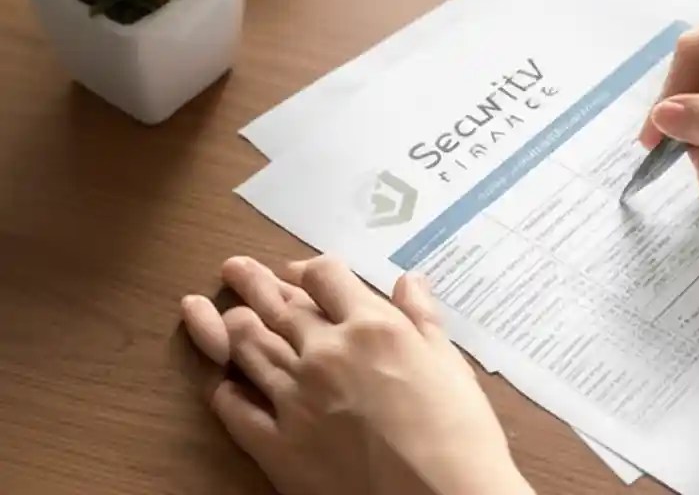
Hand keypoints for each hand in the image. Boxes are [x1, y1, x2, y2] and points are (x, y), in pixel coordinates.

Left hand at [181, 256, 533, 494]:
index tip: (296, 272)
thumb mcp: (450, 364)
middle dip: (255, 284)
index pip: (325, 277)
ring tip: (227, 314)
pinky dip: (226, 389)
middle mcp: (326, 353)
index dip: (307, 271)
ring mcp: (295, 398)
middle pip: (278, 307)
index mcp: (372, 327)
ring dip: (235, 326)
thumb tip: (409, 281)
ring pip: (249, 348)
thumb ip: (423, 318)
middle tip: (236, 268)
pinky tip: (226, 382)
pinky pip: (234, 408)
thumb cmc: (459, 432)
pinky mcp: (276, 444)